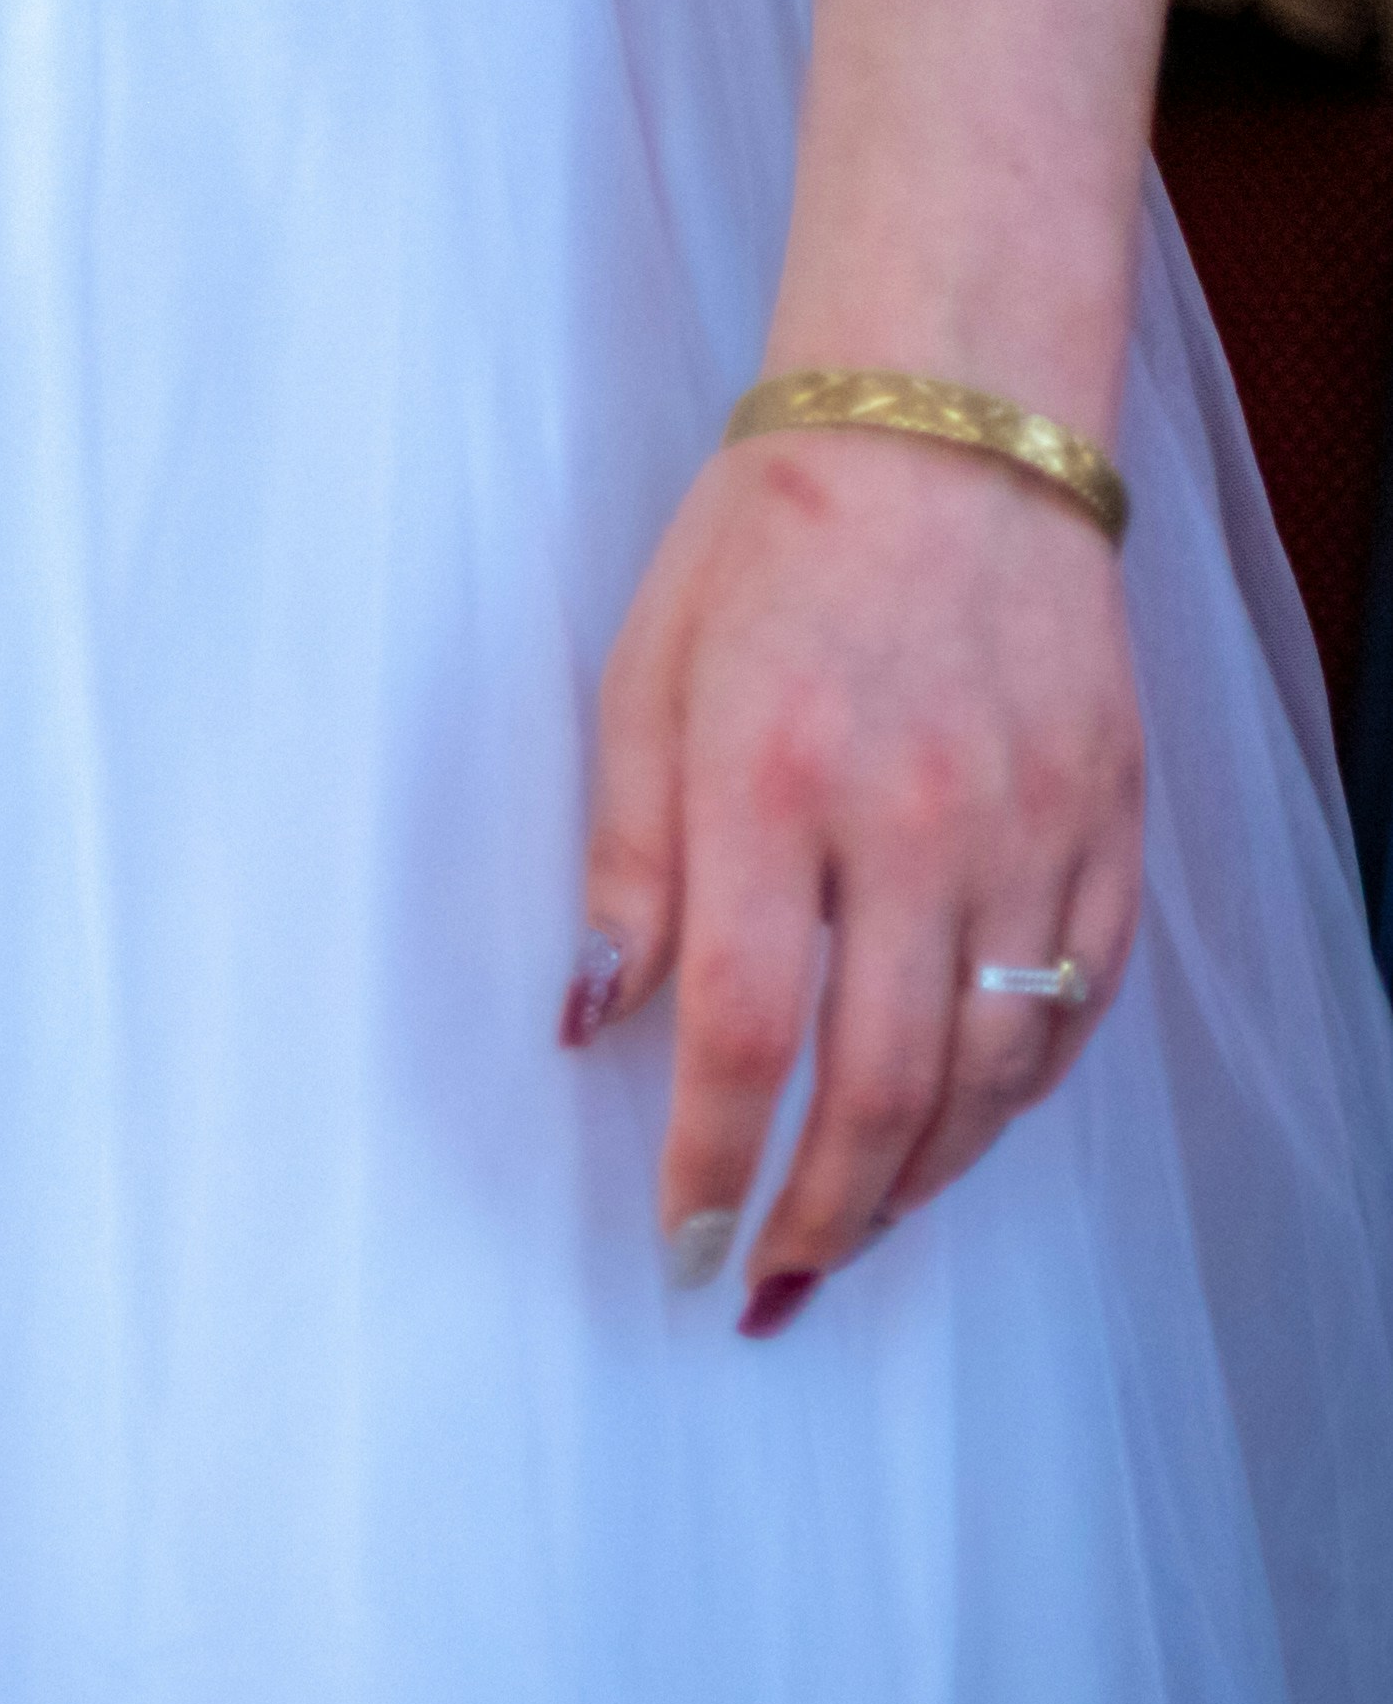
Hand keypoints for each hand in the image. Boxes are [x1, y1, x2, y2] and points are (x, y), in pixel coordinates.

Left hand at [575, 423, 1143, 1335]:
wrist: (950, 424)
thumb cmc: (767, 548)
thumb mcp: (638, 684)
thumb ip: (625, 863)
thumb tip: (589, 1020)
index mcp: (777, 787)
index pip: (741, 1033)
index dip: (709, 1161)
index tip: (678, 1242)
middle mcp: (922, 819)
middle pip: (885, 1083)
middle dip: (819, 1211)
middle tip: (765, 1279)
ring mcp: (1037, 822)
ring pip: (996, 1064)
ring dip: (922, 1177)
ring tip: (852, 1232)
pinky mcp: (1114, 813)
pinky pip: (1083, 995)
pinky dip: (1023, 1087)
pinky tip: (961, 1131)